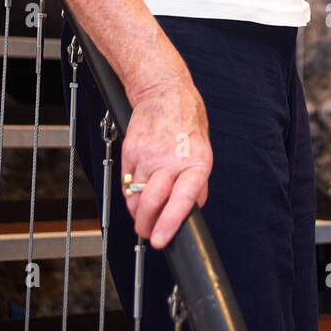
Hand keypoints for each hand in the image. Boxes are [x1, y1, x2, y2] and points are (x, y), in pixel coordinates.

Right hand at [121, 65, 212, 249]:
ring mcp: (149, 155)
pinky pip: (126, 181)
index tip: (161, 240)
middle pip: (152, 202)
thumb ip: (198, 179)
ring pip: (136, 195)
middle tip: (146, 233)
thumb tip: (194, 206)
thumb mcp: (203, 149)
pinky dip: (130, 191)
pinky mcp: (132, 150)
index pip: (183, 200)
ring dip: (137, 210)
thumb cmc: (187, 119)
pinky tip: (136, 189)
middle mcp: (172, 160)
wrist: (164, 90)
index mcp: (197, 162)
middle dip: (145, 224)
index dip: (170, 223)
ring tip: (141, 213)